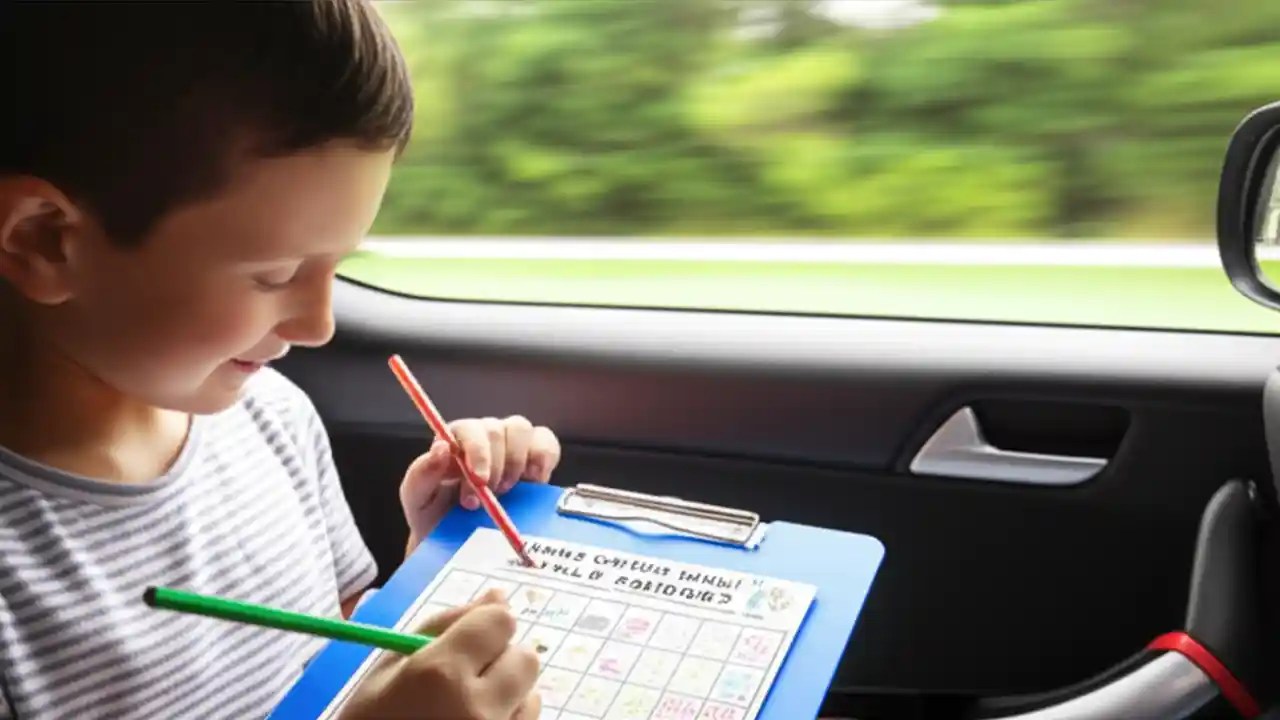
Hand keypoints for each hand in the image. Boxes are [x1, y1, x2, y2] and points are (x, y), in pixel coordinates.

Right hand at [338, 590, 540, 719]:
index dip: (485, 627)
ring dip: (507, 696)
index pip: (500, 623)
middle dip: (501, 661)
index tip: (468, 641)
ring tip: (463, 712)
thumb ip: (442, 625)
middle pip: (526, 658)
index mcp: (440, 673)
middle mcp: (477, 707)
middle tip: (465, 678)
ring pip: (531, 695)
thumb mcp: (386, 669)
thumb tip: (498, 597)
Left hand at [401, 415, 560, 550]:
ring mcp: (510, 447)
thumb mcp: (417, 500)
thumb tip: (441, 448)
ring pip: (521, 429)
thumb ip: (421, 473)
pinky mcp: (535, 460)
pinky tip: (534, 480)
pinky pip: (546, 443)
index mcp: (454, 442)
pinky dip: (544, 457)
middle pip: (498, 428)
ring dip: (517, 461)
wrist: (457, 545)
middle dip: (497, 464)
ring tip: (509, 490)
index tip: (480, 480)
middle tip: (492, 494)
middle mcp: (483, 438)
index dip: (478, 451)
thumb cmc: (435, 519)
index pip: (469, 429)